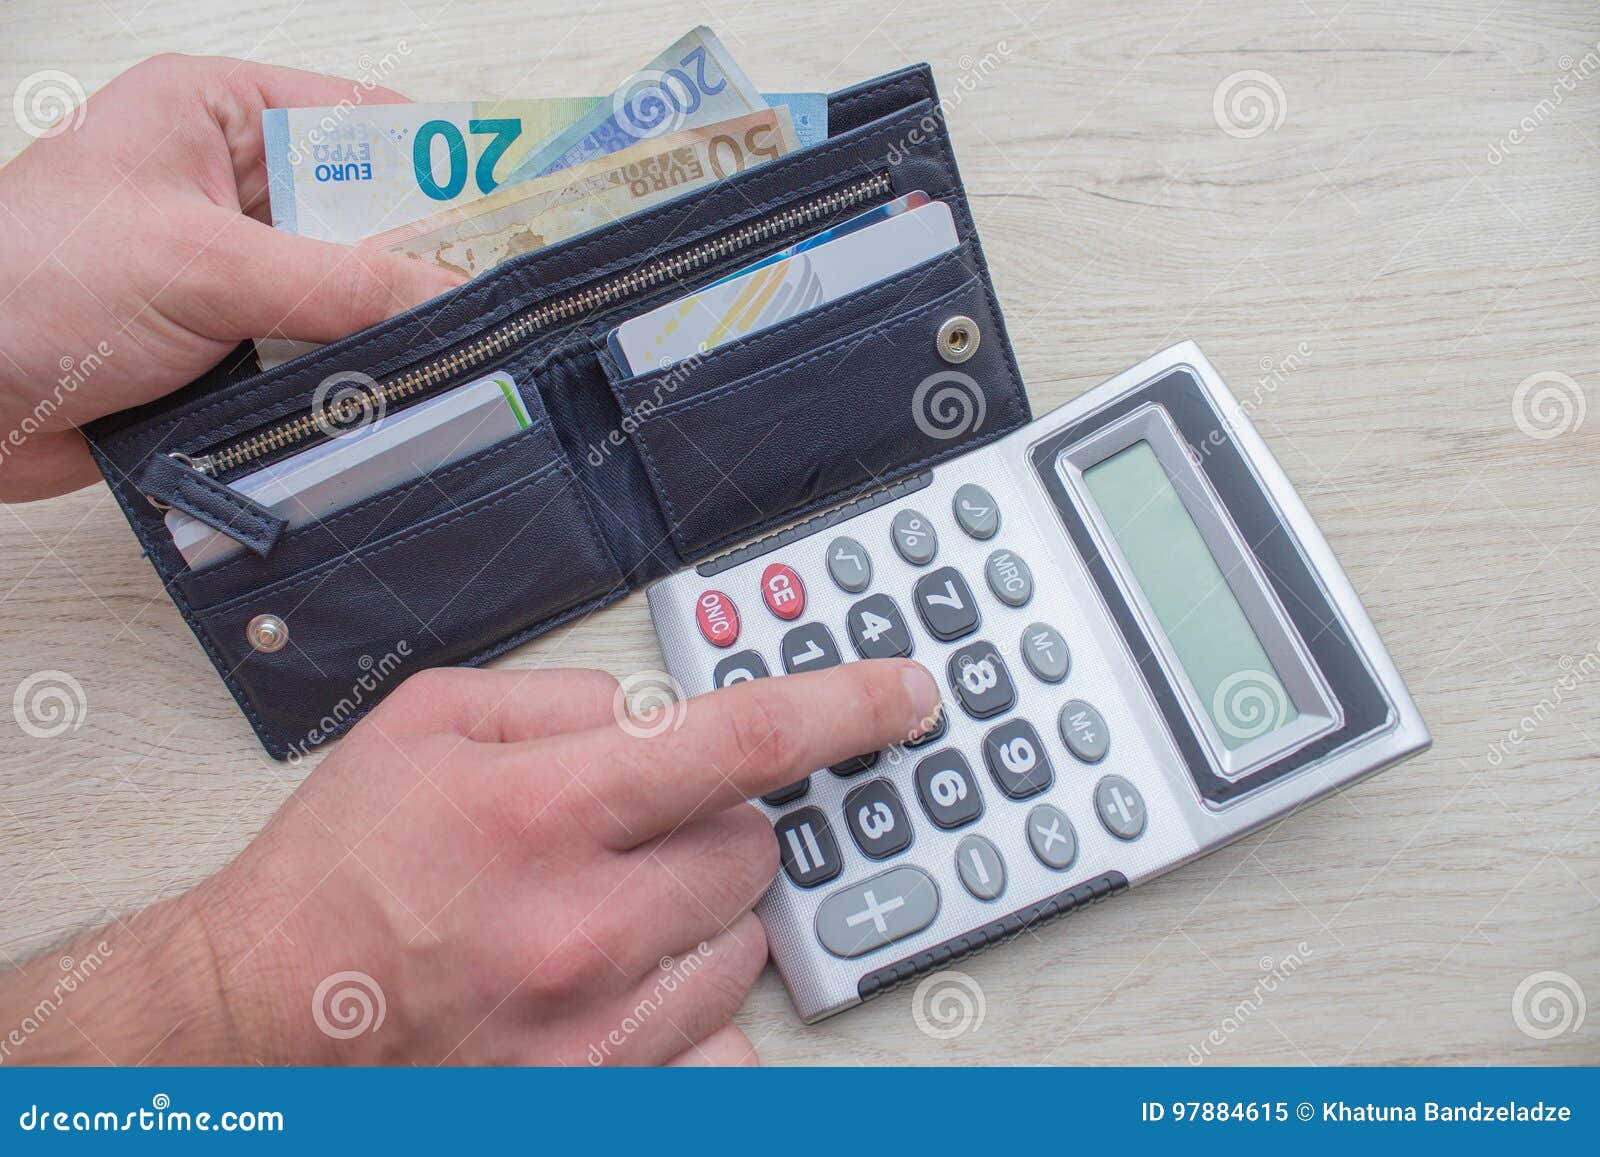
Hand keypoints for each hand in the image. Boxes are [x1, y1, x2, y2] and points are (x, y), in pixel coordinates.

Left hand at [0, 54, 462, 501]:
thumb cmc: (21, 288)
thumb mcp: (200, 265)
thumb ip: (336, 282)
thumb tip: (446, 295)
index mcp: (212, 114)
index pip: (357, 121)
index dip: (439, 161)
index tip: (515, 207)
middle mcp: (224, 185)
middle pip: (363, 213)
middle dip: (424, 257)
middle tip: (499, 296)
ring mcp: (226, 268)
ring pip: (344, 290)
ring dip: (387, 325)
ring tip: (461, 351)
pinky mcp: (223, 342)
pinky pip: (313, 351)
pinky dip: (350, 375)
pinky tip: (395, 395)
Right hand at [0, 659, 940, 1064]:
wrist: (263, 1019)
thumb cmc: (338, 871)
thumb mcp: (428, 724)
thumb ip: (563, 697)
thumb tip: (657, 708)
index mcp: (545, 807)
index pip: (746, 737)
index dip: (848, 705)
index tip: (904, 695)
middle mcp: (584, 922)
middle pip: (754, 848)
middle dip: (717, 824)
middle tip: (636, 832)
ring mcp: (598, 1026)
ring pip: (744, 944)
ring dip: (700, 917)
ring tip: (605, 912)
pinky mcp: (599, 1094)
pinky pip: (719, 1046)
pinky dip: (692, 1007)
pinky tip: (623, 987)